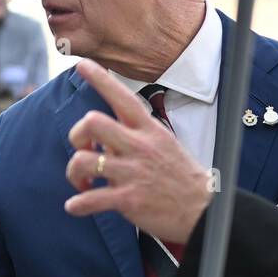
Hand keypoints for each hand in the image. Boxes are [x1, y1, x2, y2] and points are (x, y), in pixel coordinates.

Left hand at [63, 60, 211, 244]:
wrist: (203, 211)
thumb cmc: (180, 177)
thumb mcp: (163, 144)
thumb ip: (133, 136)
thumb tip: (103, 137)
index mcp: (149, 130)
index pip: (123, 97)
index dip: (101, 79)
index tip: (82, 65)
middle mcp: (139, 147)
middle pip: (92, 122)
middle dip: (77, 135)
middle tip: (85, 151)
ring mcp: (133, 173)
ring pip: (84, 161)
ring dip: (74, 173)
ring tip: (83, 184)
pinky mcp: (128, 200)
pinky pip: (91, 199)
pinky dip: (77, 204)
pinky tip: (76, 206)